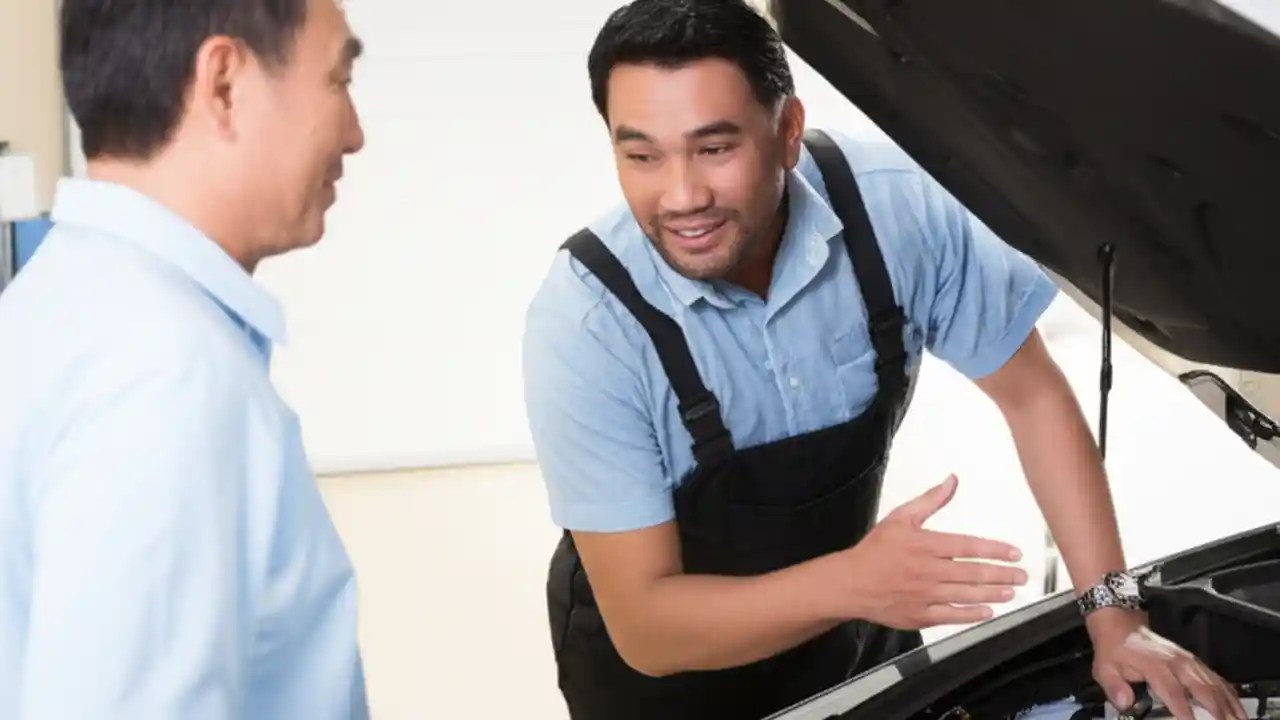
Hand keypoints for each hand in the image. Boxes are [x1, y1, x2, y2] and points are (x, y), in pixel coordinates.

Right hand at [841, 475, 1027, 628]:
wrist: (850, 583)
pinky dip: (972, 614)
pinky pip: (952, 615)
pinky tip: (987, 611)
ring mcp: (924, 595)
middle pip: (973, 572)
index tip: (1014, 553)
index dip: (995, 550)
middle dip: (1002, 574)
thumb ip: (930, 500)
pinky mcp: (920, 615)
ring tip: (1010, 591)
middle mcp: (927, 570)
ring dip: (993, 593)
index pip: (969, 546)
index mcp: (924, 544)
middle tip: (1022, 574)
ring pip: (967, 595)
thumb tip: (952, 480)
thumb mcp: (900, 517)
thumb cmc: (875, 550)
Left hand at [1088, 607, 1246, 719]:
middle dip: (1217, 712)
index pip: (1173, 692)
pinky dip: (1229, 694)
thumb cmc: (1114, 648)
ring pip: (1215, 685)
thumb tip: (1124, 703)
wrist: (1120, 622)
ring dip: (1228, 705)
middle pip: (1203, 689)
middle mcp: (1178, 663)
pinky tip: (1237, 708)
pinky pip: (1217, 679)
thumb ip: (1114, 686)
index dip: (1184, 711)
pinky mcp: (1194, 661)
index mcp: (1155, 665)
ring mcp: (1189, 661)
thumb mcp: (1104, 667)